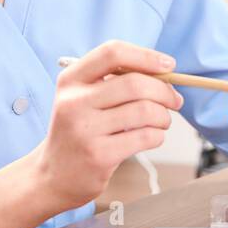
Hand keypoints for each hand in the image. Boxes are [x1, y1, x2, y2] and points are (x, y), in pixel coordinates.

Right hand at [33, 40, 183, 208]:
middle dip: (164, 91)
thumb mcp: (82, 98)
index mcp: (71, 80)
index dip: (146, 56)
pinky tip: (152, 137)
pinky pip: (145, 137)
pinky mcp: (99, 155)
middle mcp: (74, 102)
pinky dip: (158, 135)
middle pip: (135, 83)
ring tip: (162, 121)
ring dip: (164, 116)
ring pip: (144, 111)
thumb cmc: (78, 131)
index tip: (168, 65)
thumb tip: (163, 72)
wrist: (53, 174)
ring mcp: (85, 129)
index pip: (112, 52)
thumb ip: (114, 80)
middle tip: (174, 100)